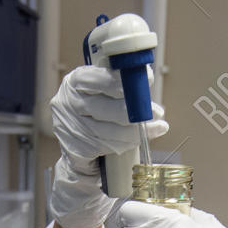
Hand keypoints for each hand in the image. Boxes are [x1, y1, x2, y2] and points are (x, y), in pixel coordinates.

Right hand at [48, 66, 167, 227]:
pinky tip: (137, 141)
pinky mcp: (76, 149)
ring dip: (138, 132)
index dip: (127, 81)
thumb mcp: (101, 91)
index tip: (147, 81)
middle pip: (109, 108)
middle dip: (137, 111)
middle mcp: (69, 102)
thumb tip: (145, 80)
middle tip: (157, 112)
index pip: (103, 79)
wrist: (75, 143)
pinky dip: (127, 145)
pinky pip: (108, 147)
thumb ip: (120, 84)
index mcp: (76, 81)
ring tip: (156, 128)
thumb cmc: (94, 112)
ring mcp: (70, 127)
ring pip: (112, 131)